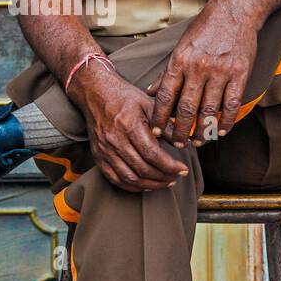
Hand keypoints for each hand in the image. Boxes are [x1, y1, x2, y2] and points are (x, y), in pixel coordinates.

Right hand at [71, 69, 190, 192]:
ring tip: (165, 183)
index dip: (170, 166)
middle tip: (177, 177)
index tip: (182, 169)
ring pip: (130, 178)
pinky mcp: (98, 157)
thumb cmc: (124, 97)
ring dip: (151, 185)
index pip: (152, 154)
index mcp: (129, 125)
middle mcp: (115, 140)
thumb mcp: (149, 104)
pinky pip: (115, 179)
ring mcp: (105, 150)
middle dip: (163, 177)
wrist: (96, 94)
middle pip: (142, 169)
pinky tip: (146, 184)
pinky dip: (132, 186)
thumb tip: (184, 143)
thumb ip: (167, 125)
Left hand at [147, 0, 258, 147]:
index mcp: (179, 61)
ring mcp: (220, 72)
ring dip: (202, 131)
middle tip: (178, 144)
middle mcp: (198, 68)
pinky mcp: (240, 74)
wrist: (235, 11)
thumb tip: (150, 92)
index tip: (157, 132)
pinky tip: (221, 131)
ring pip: (209, 111)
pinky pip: (232, 105)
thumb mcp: (180, 47)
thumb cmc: (205, 29)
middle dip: (180, 131)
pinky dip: (226, 122)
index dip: (159, 118)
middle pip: (186, 109)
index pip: (164, 96)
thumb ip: (167, 72)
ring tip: (198, 142)